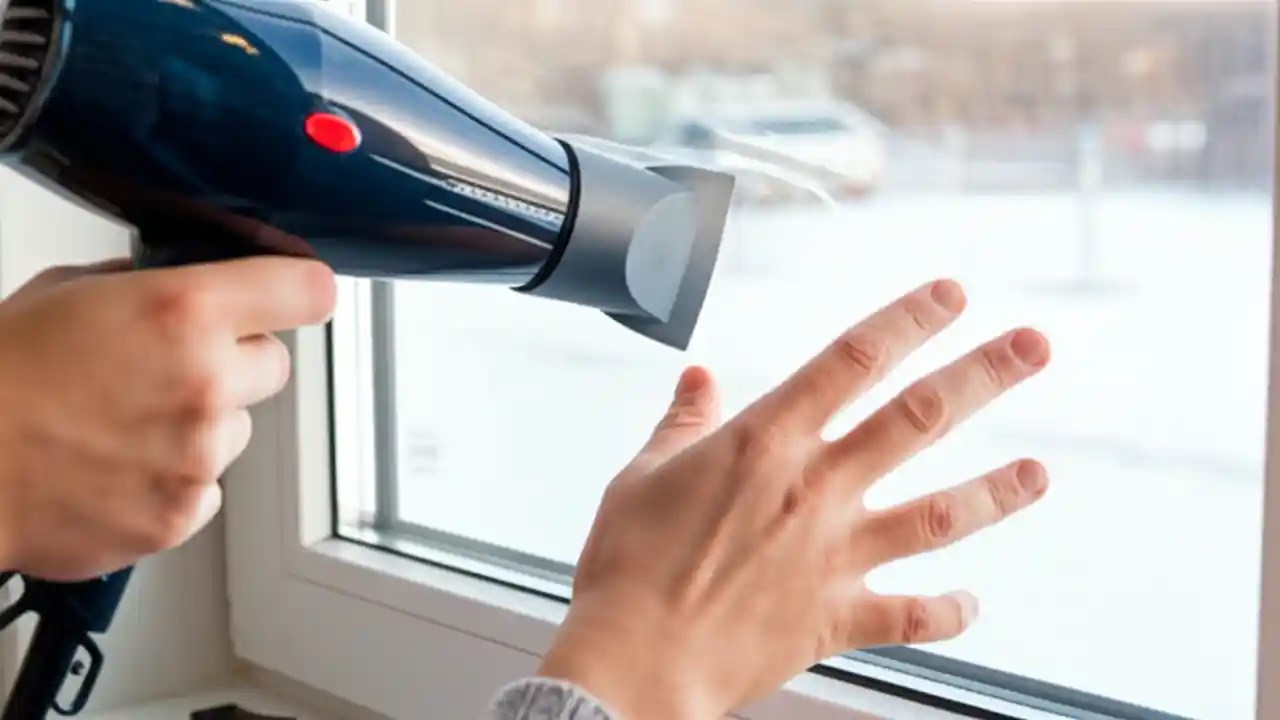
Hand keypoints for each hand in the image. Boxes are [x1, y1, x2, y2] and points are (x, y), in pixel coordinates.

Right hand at [0, 256, 335, 579]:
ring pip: (237, 432)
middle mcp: (207, 383)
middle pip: (274, 367)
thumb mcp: (71, 291)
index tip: (296, 297)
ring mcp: (199, 456)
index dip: (301, 292)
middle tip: (170, 370)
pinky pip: (206, 489)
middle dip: (234, 364)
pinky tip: (114, 467)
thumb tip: (193, 288)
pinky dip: (173, 481)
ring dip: (201, 427)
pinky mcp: (181, 513)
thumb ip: (151, 289)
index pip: (305, 291)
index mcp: (185, 311)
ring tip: (122, 425)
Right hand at [539, 280, 1051, 718]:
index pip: (852, 360)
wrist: (637, 658)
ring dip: (995, 491)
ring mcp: (834, 554)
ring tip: (1039, 473)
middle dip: (982, 374)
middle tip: (1034, 347)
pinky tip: (973, 603)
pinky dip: (948, 612)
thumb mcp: (644, 474)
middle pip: (917, 418)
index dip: (909, 321)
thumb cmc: (629, 568)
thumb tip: (697, 378)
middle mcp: (814, 490)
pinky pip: (912, 616)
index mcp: (764, 442)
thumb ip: (683, 422)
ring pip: (938, 514)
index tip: (950, 297)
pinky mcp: (837, 617)